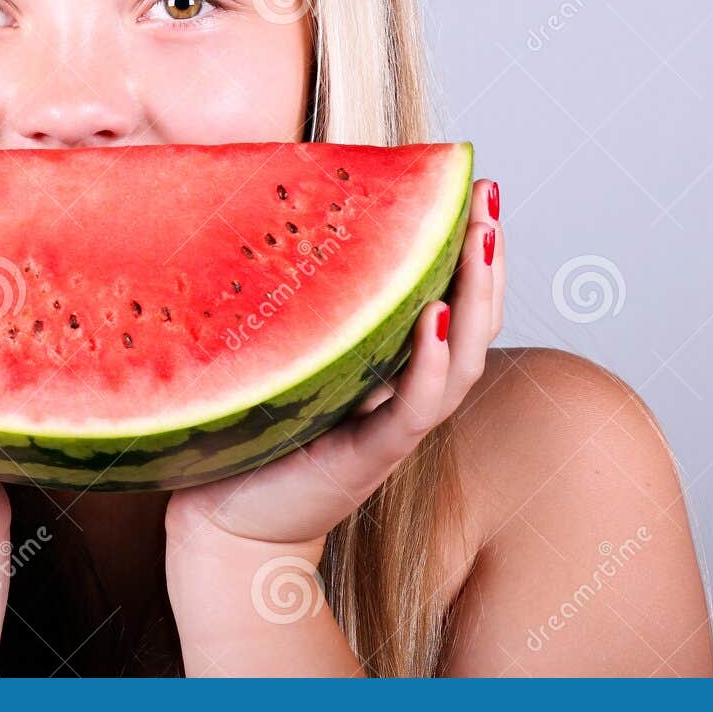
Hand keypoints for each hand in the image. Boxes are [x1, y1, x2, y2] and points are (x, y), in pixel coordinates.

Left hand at [165, 178, 503, 553]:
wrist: (224, 523)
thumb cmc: (254, 433)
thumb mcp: (293, 353)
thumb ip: (318, 310)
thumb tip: (313, 222)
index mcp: (395, 370)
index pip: (454, 303)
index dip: (471, 250)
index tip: (476, 188)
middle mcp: (406, 396)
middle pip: (474, 323)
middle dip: (487, 257)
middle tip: (488, 195)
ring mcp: (394, 427)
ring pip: (462, 360)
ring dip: (477, 297)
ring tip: (482, 237)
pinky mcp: (368, 455)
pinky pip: (416, 407)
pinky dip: (433, 363)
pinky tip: (438, 316)